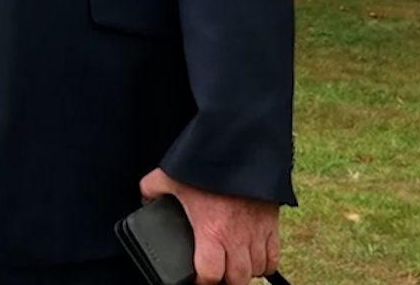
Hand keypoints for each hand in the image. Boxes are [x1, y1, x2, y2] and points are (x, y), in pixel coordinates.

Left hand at [139, 168, 280, 282]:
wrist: (242, 148)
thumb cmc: (206, 164)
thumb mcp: (169, 176)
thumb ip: (153, 190)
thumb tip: (145, 198)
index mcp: (211, 232)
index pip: (210, 275)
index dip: (201, 281)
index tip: (196, 277)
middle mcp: (237, 238)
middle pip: (237, 279)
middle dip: (225, 280)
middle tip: (215, 273)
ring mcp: (258, 233)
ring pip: (256, 270)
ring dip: (244, 272)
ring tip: (232, 265)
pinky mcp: (273, 224)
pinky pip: (274, 256)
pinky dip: (264, 262)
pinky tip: (253, 257)